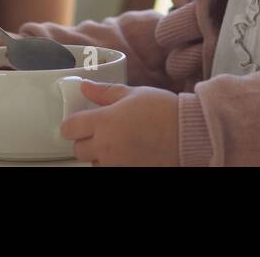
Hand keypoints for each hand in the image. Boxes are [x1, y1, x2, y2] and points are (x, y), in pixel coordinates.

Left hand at [60, 82, 180, 165]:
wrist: (190, 134)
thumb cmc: (164, 111)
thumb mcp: (133, 93)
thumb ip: (104, 92)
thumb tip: (84, 87)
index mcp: (104, 122)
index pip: (69, 128)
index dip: (72, 125)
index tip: (79, 122)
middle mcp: (106, 146)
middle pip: (78, 149)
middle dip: (85, 140)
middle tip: (100, 131)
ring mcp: (116, 164)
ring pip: (94, 163)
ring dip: (99, 154)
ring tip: (118, 142)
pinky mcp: (128, 172)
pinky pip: (111, 170)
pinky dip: (114, 163)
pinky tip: (127, 152)